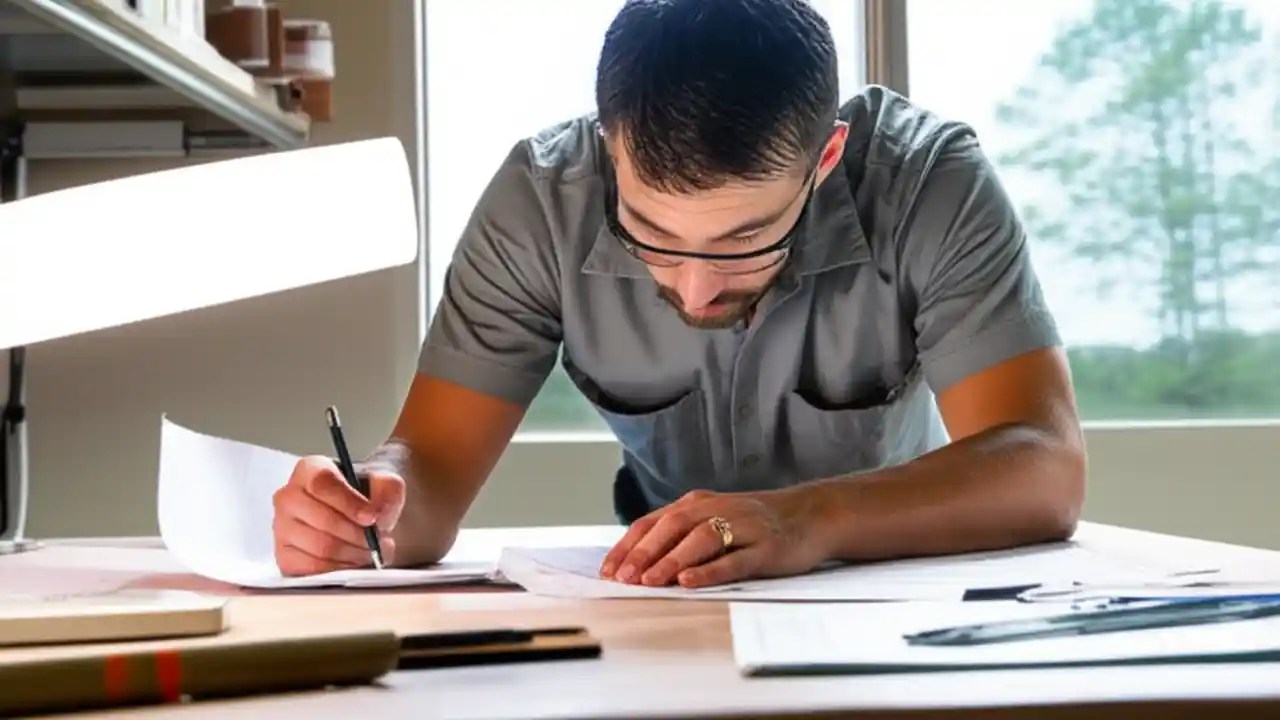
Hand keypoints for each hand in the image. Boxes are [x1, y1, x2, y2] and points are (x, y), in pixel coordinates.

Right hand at [271, 455, 406, 574]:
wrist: (361, 517)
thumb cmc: (369, 496)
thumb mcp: (387, 484)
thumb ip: (387, 493)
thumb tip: (376, 515)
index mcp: (310, 469)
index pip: (322, 484)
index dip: (349, 504)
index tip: (371, 518)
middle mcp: (288, 496)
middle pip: (322, 520)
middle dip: (357, 535)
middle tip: (378, 541)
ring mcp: (282, 527)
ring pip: (319, 547)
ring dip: (352, 553)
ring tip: (370, 551)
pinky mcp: (284, 556)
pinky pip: (311, 569)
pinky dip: (338, 570)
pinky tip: (353, 562)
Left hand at [598, 488, 830, 588]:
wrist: (811, 514)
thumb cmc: (755, 524)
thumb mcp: (713, 520)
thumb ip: (681, 535)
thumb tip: (638, 563)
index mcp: (698, 504)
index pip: (653, 522)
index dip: (628, 545)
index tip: (608, 570)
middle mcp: (717, 509)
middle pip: (672, 526)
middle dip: (643, 553)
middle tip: (622, 577)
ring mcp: (743, 527)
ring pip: (700, 540)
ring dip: (671, 560)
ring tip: (649, 581)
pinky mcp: (766, 548)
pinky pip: (735, 559)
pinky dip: (710, 570)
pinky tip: (690, 581)